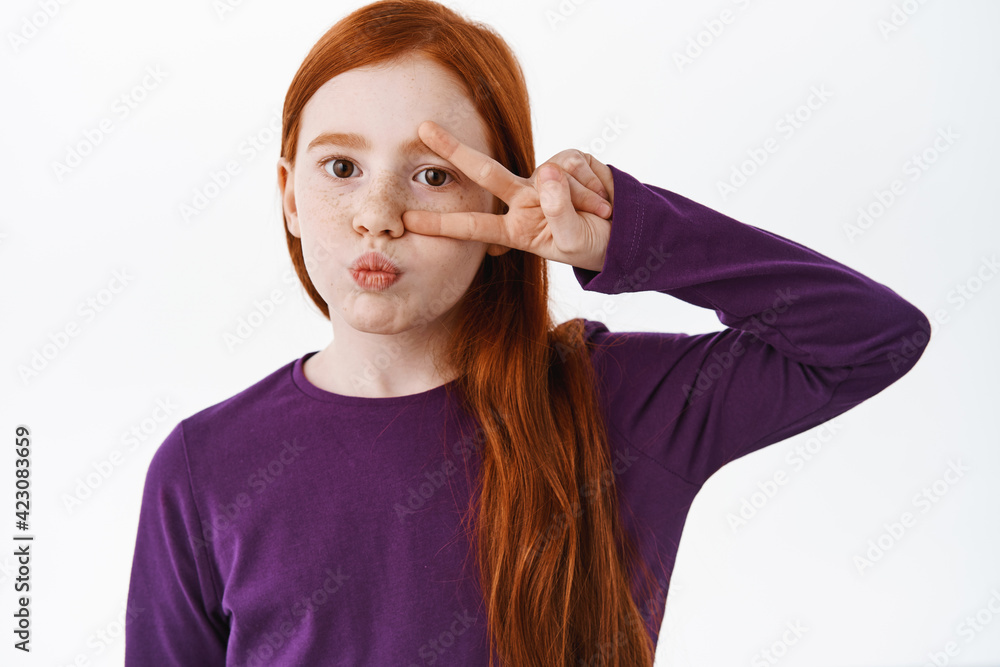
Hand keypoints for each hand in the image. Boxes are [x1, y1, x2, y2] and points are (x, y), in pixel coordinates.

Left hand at [401, 120, 614, 272]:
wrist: (627, 234)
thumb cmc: (594, 245)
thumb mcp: (575, 241)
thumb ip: (560, 211)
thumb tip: (547, 173)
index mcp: (517, 229)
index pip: (473, 226)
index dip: (441, 223)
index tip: (408, 219)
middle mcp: (524, 200)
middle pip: (485, 172)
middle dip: (454, 150)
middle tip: (422, 128)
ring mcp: (545, 179)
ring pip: (550, 176)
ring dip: (581, 199)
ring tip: (599, 215)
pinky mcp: (569, 161)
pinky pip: (574, 166)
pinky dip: (592, 185)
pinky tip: (603, 198)